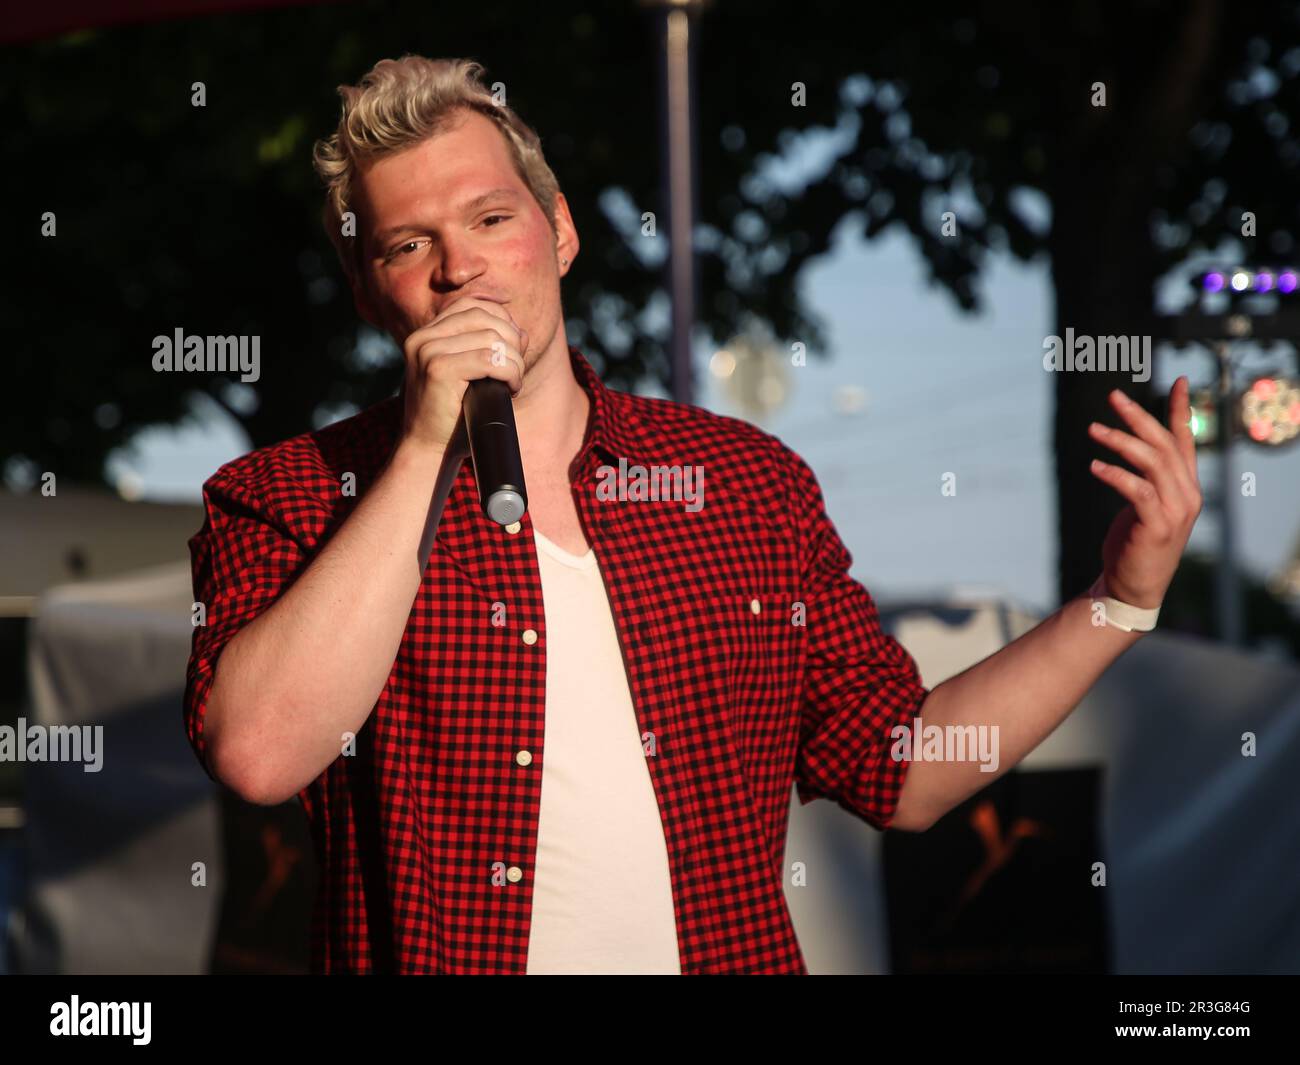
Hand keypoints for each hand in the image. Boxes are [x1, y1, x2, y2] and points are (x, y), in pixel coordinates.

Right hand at [398, 296, 527, 454]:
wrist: (428, 450)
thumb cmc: (453, 416)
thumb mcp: (471, 375)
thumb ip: (490, 349)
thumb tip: (522, 332)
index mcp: (427, 334)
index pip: (473, 306)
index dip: (503, 322)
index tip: (514, 351)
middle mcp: (423, 337)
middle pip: (485, 318)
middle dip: (512, 343)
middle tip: (517, 372)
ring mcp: (428, 351)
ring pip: (491, 338)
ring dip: (514, 362)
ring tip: (513, 384)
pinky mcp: (437, 369)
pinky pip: (489, 359)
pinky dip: (510, 373)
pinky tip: (511, 389)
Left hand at [1086, 376, 1202, 609]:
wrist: (1132, 589)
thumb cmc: (1133, 544)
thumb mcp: (1144, 506)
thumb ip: (1146, 479)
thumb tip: (1132, 450)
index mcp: (1185, 487)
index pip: (1186, 441)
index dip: (1182, 410)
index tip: (1179, 381)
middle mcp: (1187, 494)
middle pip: (1165, 444)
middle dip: (1139, 417)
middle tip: (1113, 396)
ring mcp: (1175, 511)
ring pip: (1152, 462)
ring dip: (1121, 442)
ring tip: (1093, 430)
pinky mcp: (1157, 526)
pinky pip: (1138, 490)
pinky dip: (1116, 475)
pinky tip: (1095, 466)